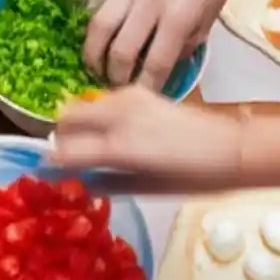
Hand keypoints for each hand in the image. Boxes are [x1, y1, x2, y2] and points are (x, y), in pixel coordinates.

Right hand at [50, 86, 242, 191]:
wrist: (231, 148)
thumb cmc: (193, 177)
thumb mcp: (147, 188)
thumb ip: (106, 182)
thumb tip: (77, 183)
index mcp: (120, 148)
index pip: (65, 151)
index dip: (51, 163)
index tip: (48, 173)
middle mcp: (119, 116)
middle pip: (66, 117)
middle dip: (60, 137)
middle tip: (67, 157)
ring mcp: (129, 99)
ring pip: (83, 105)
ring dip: (78, 123)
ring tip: (90, 144)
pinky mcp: (139, 91)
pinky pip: (103, 100)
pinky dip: (97, 114)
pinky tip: (113, 131)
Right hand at [52, 0, 234, 89]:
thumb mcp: (201, 30)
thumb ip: (175, 53)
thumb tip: (149, 76)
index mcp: (177, 18)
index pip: (155, 64)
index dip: (144, 86)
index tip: (137, 98)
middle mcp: (150, 2)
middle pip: (121, 50)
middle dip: (115, 76)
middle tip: (114, 84)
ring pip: (100, 26)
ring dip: (94, 53)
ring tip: (95, 66)